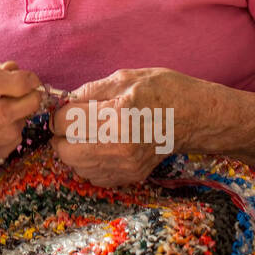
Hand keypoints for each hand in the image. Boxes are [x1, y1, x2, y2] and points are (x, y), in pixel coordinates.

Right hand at [0, 61, 42, 166]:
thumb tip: (20, 74)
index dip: (18, 79)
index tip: (32, 78)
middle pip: (5, 111)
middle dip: (29, 99)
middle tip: (35, 92)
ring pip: (12, 129)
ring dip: (21, 116)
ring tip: (12, 108)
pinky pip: (11, 143)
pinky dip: (14, 130)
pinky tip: (3, 124)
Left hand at [49, 66, 194, 186]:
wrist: (196, 118)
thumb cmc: (163, 91)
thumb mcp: (126, 78)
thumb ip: (91, 90)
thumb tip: (64, 101)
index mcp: (117, 115)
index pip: (66, 122)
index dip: (58, 114)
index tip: (64, 109)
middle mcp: (120, 145)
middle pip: (65, 149)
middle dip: (61, 135)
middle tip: (70, 123)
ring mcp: (126, 164)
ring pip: (76, 166)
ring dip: (73, 150)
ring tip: (85, 134)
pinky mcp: (131, 175)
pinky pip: (93, 176)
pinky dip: (88, 163)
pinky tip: (98, 147)